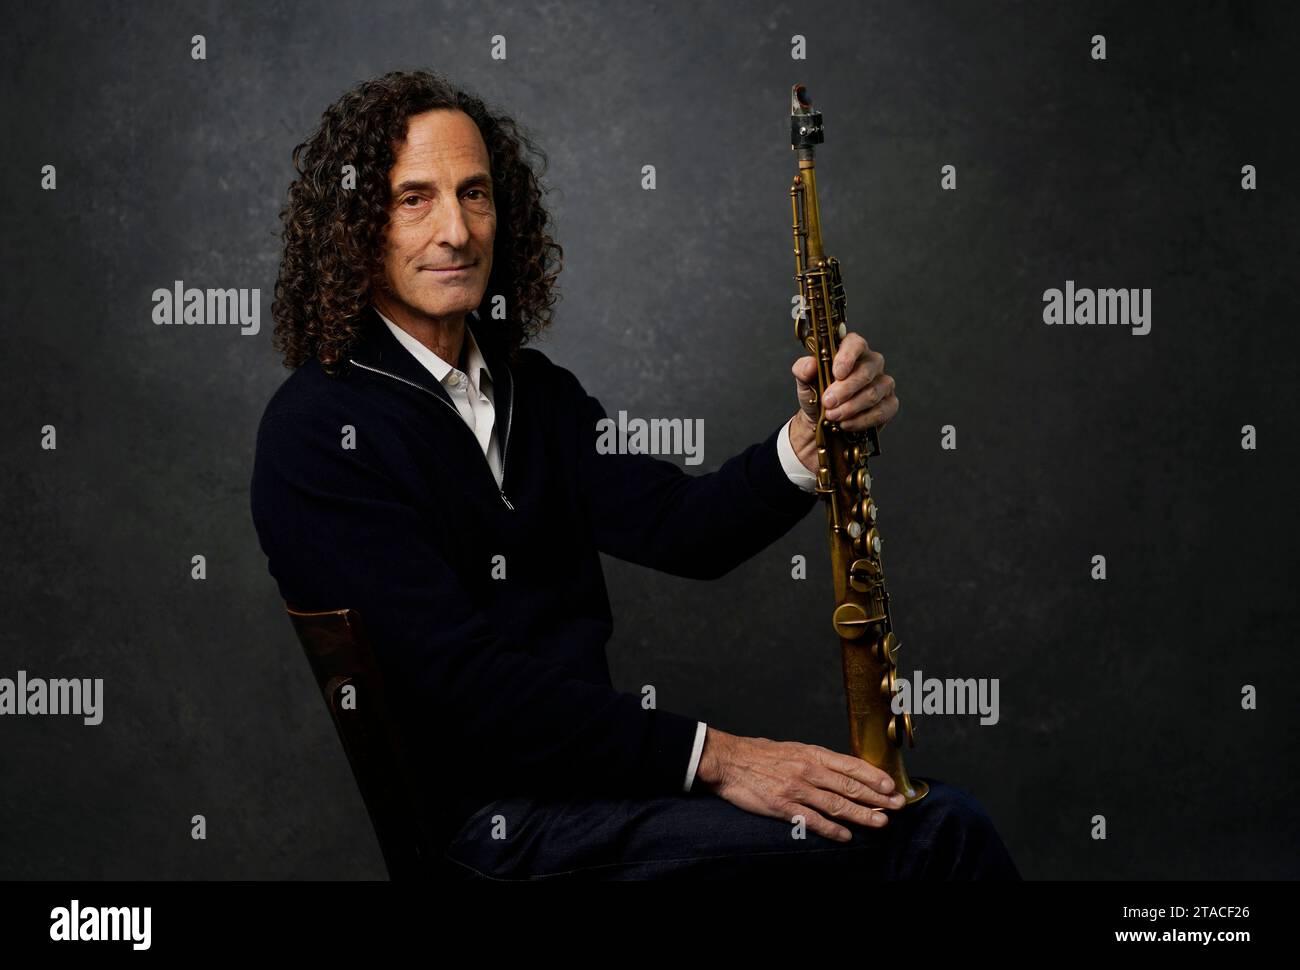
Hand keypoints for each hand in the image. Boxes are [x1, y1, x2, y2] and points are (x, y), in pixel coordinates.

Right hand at [695, 726, 906, 840]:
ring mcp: (797, 789)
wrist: (728, 761)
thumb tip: (839, 770)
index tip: (891, 785)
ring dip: (861, 815)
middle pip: (850, 786)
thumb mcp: (792, 749)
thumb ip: (815, 759)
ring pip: (837, 805)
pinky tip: (846, 837)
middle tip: (897, 806)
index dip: (874, 776)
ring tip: (880, 823)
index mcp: (811, 753)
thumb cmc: (758, 753)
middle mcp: (808, 770)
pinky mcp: (783, 806)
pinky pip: (813, 821)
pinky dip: (832, 830)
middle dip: (877, 798)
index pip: (851, 765)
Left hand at [791, 332, 897, 434]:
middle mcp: (871, 363)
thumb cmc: (817, 394)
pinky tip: (846, 424)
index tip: (837, 374)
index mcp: (851, 349)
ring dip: (851, 407)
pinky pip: (882, 411)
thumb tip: (810, 366)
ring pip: (873, 392)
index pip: (855, 344)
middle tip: (828, 402)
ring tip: (832, 415)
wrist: (823, 421)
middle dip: (845, 389)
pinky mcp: (889, 403)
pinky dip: (862, 420)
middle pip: (866, 371)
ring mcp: (883, 383)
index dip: (847, 357)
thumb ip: (803, 369)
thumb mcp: (804, 381)